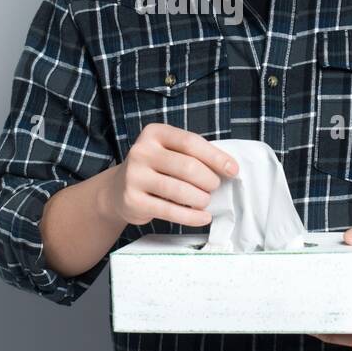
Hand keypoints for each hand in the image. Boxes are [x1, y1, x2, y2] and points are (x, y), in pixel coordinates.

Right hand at [102, 123, 238, 228]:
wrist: (117, 190)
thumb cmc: (155, 168)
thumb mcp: (168, 152)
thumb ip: (193, 155)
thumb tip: (229, 168)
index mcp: (154, 133)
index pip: (190, 142)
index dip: (216, 157)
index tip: (233, 170)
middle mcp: (141, 151)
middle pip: (187, 167)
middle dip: (208, 180)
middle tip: (214, 187)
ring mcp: (134, 176)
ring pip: (179, 190)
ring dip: (201, 199)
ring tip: (206, 201)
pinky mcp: (133, 200)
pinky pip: (169, 211)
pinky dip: (192, 216)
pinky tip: (203, 217)